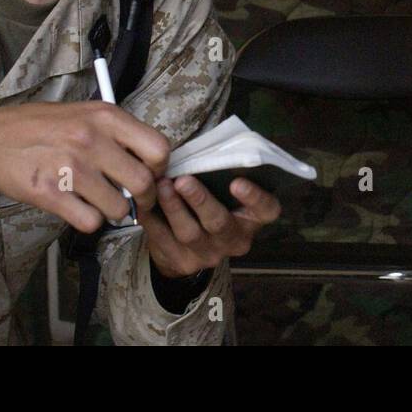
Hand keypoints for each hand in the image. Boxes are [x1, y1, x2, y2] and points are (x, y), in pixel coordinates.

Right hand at [0, 101, 168, 233]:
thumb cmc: (42, 127)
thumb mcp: (85, 113)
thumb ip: (119, 133)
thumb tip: (153, 163)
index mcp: (106, 116)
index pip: (159, 149)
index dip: (159, 169)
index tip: (149, 175)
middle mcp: (92, 140)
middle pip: (143, 184)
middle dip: (143, 199)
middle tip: (132, 201)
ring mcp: (71, 168)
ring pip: (118, 208)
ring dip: (112, 211)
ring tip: (98, 201)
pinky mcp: (51, 194)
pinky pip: (90, 221)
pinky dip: (88, 220)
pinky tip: (77, 207)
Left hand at [141, 175, 279, 277]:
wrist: (189, 248)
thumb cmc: (212, 204)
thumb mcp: (224, 193)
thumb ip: (221, 176)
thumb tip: (205, 149)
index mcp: (253, 219)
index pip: (266, 209)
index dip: (255, 197)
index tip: (237, 182)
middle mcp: (235, 240)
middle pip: (220, 223)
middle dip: (200, 200)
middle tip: (183, 180)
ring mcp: (210, 255)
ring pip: (190, 233)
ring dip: (174, 207)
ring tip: (161, 186)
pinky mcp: (184, 263)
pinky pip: (166, 241)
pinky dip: (154, 220)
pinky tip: (146, 202)